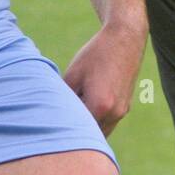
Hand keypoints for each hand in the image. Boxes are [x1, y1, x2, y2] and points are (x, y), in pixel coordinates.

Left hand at [63, 21, 145, 136]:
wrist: (124, 39)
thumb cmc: (95, 55)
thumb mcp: (72, 75)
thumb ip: (63, 99)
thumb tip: (52, 116)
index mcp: (99, 106)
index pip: (75, 130)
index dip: (61, 130)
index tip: (49, 128)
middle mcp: (114, 113)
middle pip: (89, 135)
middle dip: (74, 132)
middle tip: (57, 127)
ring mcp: (121, 112)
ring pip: (100, 133)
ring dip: (86, 129)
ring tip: (71, 116)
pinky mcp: (125, 108)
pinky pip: (107, 124)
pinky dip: (96, 122)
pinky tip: (84, 109)